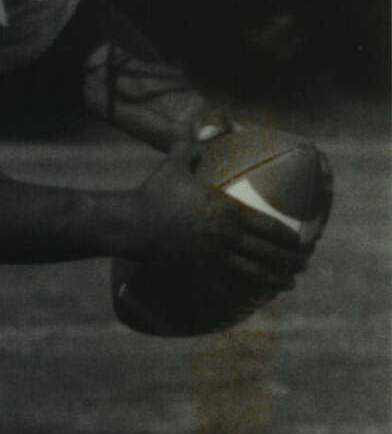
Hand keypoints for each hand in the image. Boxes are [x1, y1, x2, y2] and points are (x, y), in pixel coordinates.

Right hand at [129, 149, 307, 298]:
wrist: (131, 222)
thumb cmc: (153, 192)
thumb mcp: (173, 165)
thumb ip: (190, 150)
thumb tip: (199, 135)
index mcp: (227, 211)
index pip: (270, 226)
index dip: (290, 236)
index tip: (302, 241)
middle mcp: (226, 237)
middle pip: (269, 254)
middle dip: (291, 262)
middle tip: (303, 265)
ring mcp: (213, 257)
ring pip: (254, 274)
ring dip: (276, 281)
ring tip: (289, 284)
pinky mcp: (198, 272)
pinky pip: (226, 287)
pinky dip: (243, 295)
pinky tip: (253, 297)